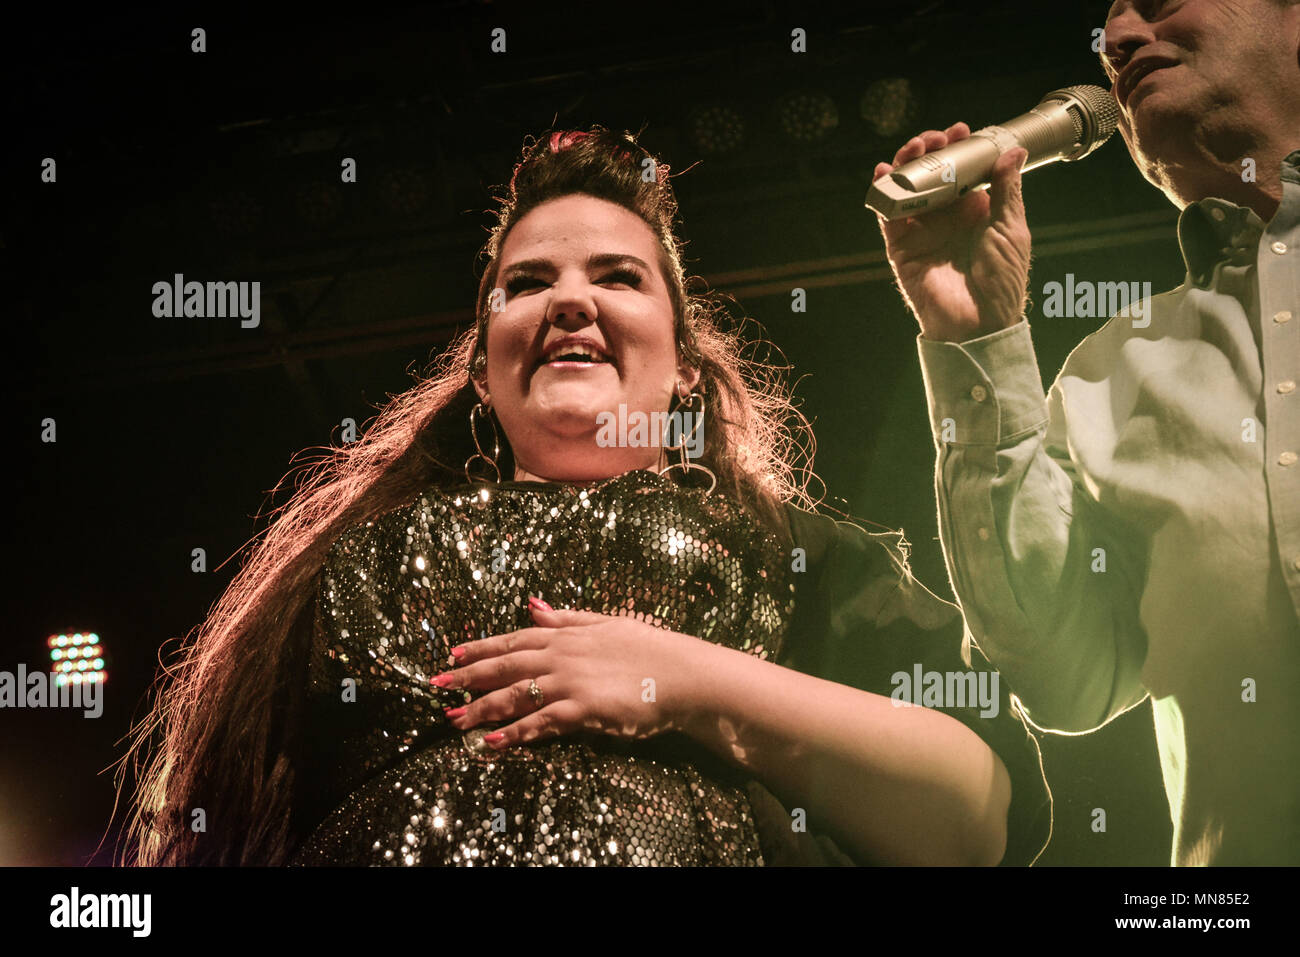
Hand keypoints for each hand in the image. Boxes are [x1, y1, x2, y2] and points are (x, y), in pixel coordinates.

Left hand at [432, 599, 704, 748]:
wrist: (683, 673)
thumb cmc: (650, 649)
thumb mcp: (606, 623)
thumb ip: (567, 617)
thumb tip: (534, 604)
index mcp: (567, 634)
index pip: (514, 638)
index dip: (481, 647)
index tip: (452, 654)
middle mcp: (562, 656)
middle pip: (504, 665)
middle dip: (466, 677)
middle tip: (435, 686)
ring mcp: (570, 682)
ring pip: (515, 695)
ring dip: (481, 708)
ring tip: (453, 719)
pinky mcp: (583, 710)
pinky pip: (541, 723)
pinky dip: (514, 733)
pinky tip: (492, 742)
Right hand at [872, 122, 1031, 341]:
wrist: (981, 322)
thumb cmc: (1003, 280)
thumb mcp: (1011, 227)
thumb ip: (1007, 189)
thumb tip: (1013, 151)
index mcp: (975, 210)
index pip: (961, 170)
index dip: (958, 148)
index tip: (960, 131)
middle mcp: (946, 217)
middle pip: (930, 175)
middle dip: (929, 151)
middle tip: (933, 138)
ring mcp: (922, 231)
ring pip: (907, 190)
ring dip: (906, 165)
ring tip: (912, 149)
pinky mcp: (901, 248)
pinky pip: (888, 216)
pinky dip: (883, 193)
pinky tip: (884, 172)